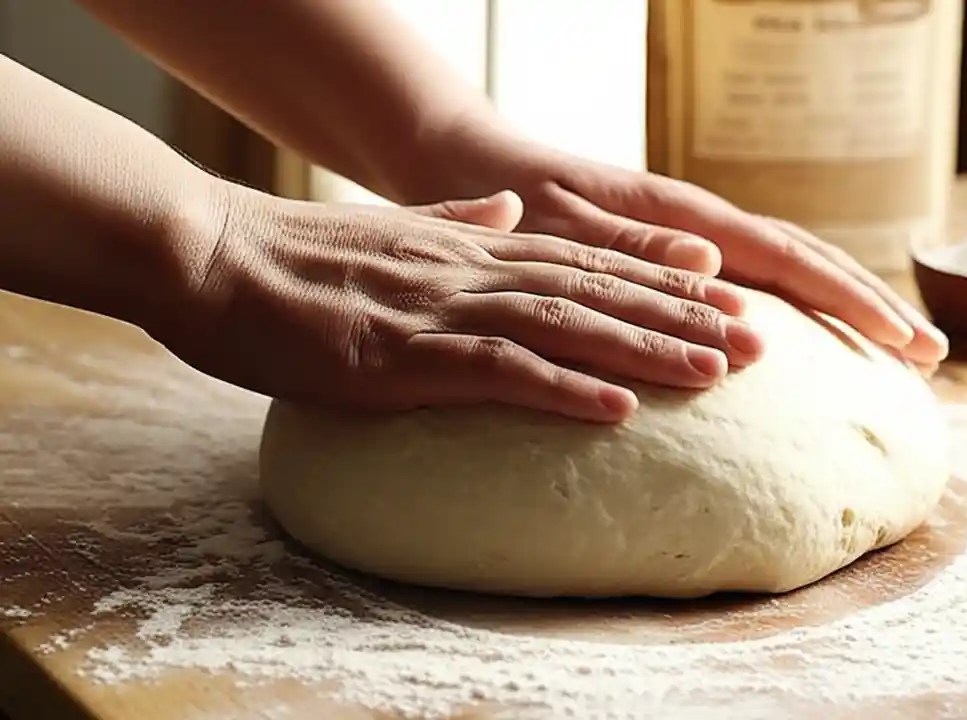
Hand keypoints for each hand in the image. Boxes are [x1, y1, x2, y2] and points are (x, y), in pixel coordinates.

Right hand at [161, 185, 763, 422]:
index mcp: (472, 247)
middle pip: (596, 292)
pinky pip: (500, 371)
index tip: (722, 299)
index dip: (659, 281)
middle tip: (754, 342)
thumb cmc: (294, 257)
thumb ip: (460, 222)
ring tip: (716, 372)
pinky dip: (564, 389)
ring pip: (567, 326)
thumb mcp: (394, 232)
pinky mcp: (405, 353)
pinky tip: (618, 407)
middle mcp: (472, 271)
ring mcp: (442, 310)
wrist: (211, 253)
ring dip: (646, 348)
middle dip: (680, 316)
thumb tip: (510, 211)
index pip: (585, 263)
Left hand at [416, 126, 947, 367]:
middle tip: (932, 358)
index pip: (783, 257)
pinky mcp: (669, 258)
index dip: (847, 298)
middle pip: (804, 263)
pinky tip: (812, 342)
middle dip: (870, 308)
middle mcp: (694, 226)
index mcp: (677, 215)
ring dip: (844, 310)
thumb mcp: (555, 220)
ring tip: (898, 353)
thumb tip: (713, 267)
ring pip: (784, 273)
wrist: (468, 164)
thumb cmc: (505, 192)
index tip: (903, 339)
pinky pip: (749, 285)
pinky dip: (793, 311)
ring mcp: (686, 241)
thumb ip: (626, 246)